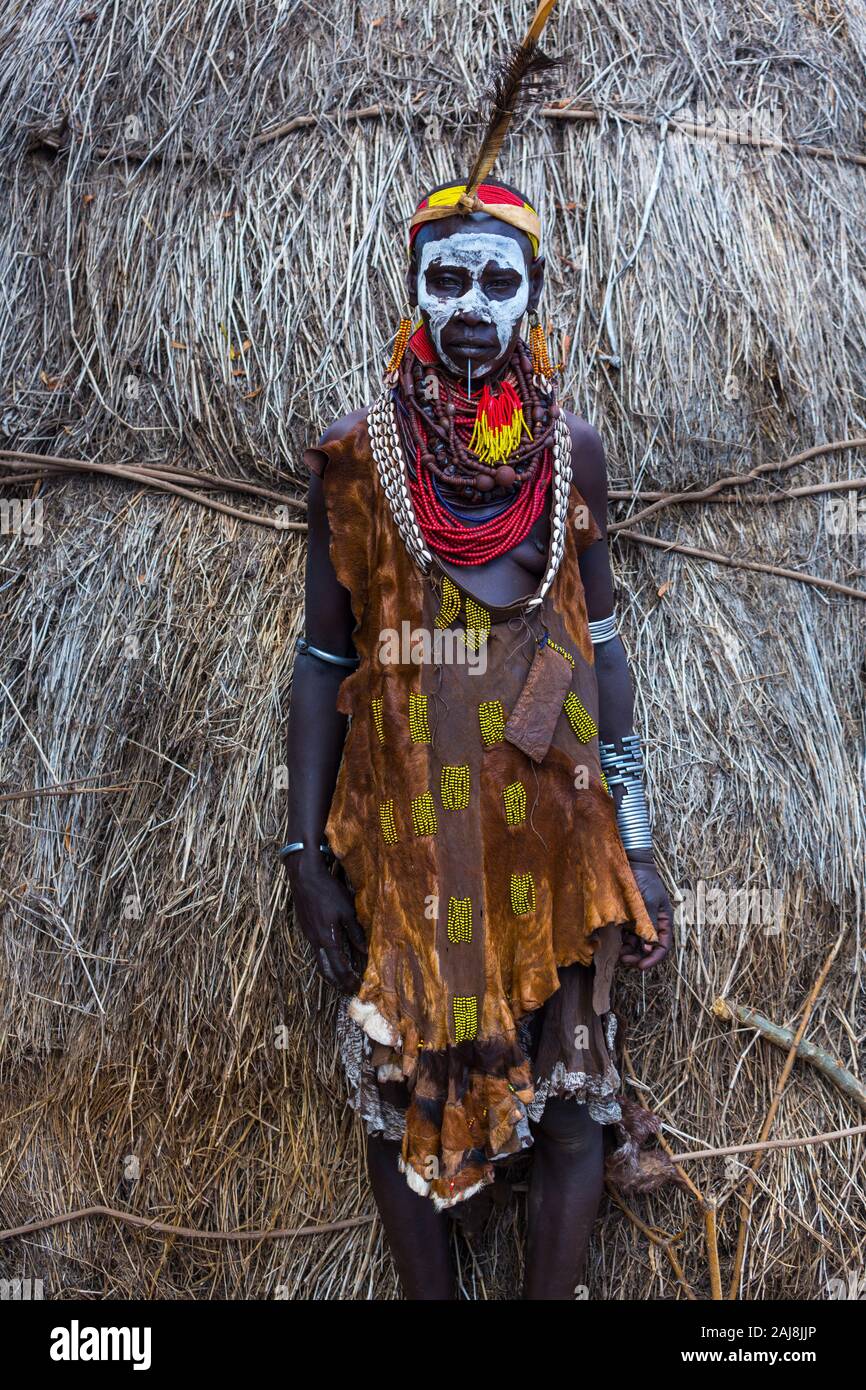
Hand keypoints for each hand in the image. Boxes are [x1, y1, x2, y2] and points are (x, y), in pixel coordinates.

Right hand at [286, 854, 365, 992]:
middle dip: (337, 982)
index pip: (339, 967)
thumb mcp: (348, 911)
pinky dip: (324, 959)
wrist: (304, 877)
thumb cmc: (328, 892)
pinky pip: (315, 950)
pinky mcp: (306, 928)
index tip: (356, 988)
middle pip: (325, 970)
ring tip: (339, 979)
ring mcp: (308, 935)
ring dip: (330, 973)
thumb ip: (356, 933)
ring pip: (318, 961)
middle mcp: (315, 941)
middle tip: (347, 990)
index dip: (348, 979)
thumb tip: (364, 952)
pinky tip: (331, 956)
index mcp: (327, 939)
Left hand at [620, 858, 672, 971]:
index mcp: (663, 921)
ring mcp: (639, 923)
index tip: (641, 966)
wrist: (630, 863)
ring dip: (629, 953)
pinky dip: (622, 944)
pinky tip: (615, 946)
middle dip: (639, 958)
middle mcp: (653, 925)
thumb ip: (649, 923)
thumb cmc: (643, 880)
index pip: (663, 946)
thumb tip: (648, 946)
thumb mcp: (649, 902)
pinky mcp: (627, 919)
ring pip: (636, 945)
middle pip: (649, 949)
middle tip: (625, 961)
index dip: (653, 959)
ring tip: (619, 956)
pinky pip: (626, 937)